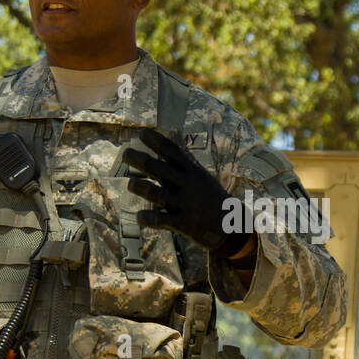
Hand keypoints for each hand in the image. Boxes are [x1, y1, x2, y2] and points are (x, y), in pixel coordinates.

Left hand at [124, 128, 247, 256]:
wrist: (233, 226)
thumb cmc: (211, 199)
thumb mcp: (202, 177)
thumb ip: (184, 162)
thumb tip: (171, 140)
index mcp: (192, 171)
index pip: (172, 151)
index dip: (155, 140)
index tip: (141, 132)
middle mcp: (187, 184)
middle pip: (158, 168)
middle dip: (140, 159)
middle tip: (126, 153)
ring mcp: (185, 204)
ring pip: (156, 193)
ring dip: (140, 187)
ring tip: (131, 184)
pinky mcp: (183, 223)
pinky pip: (161, 220)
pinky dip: (147, 218)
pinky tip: (138, 216)